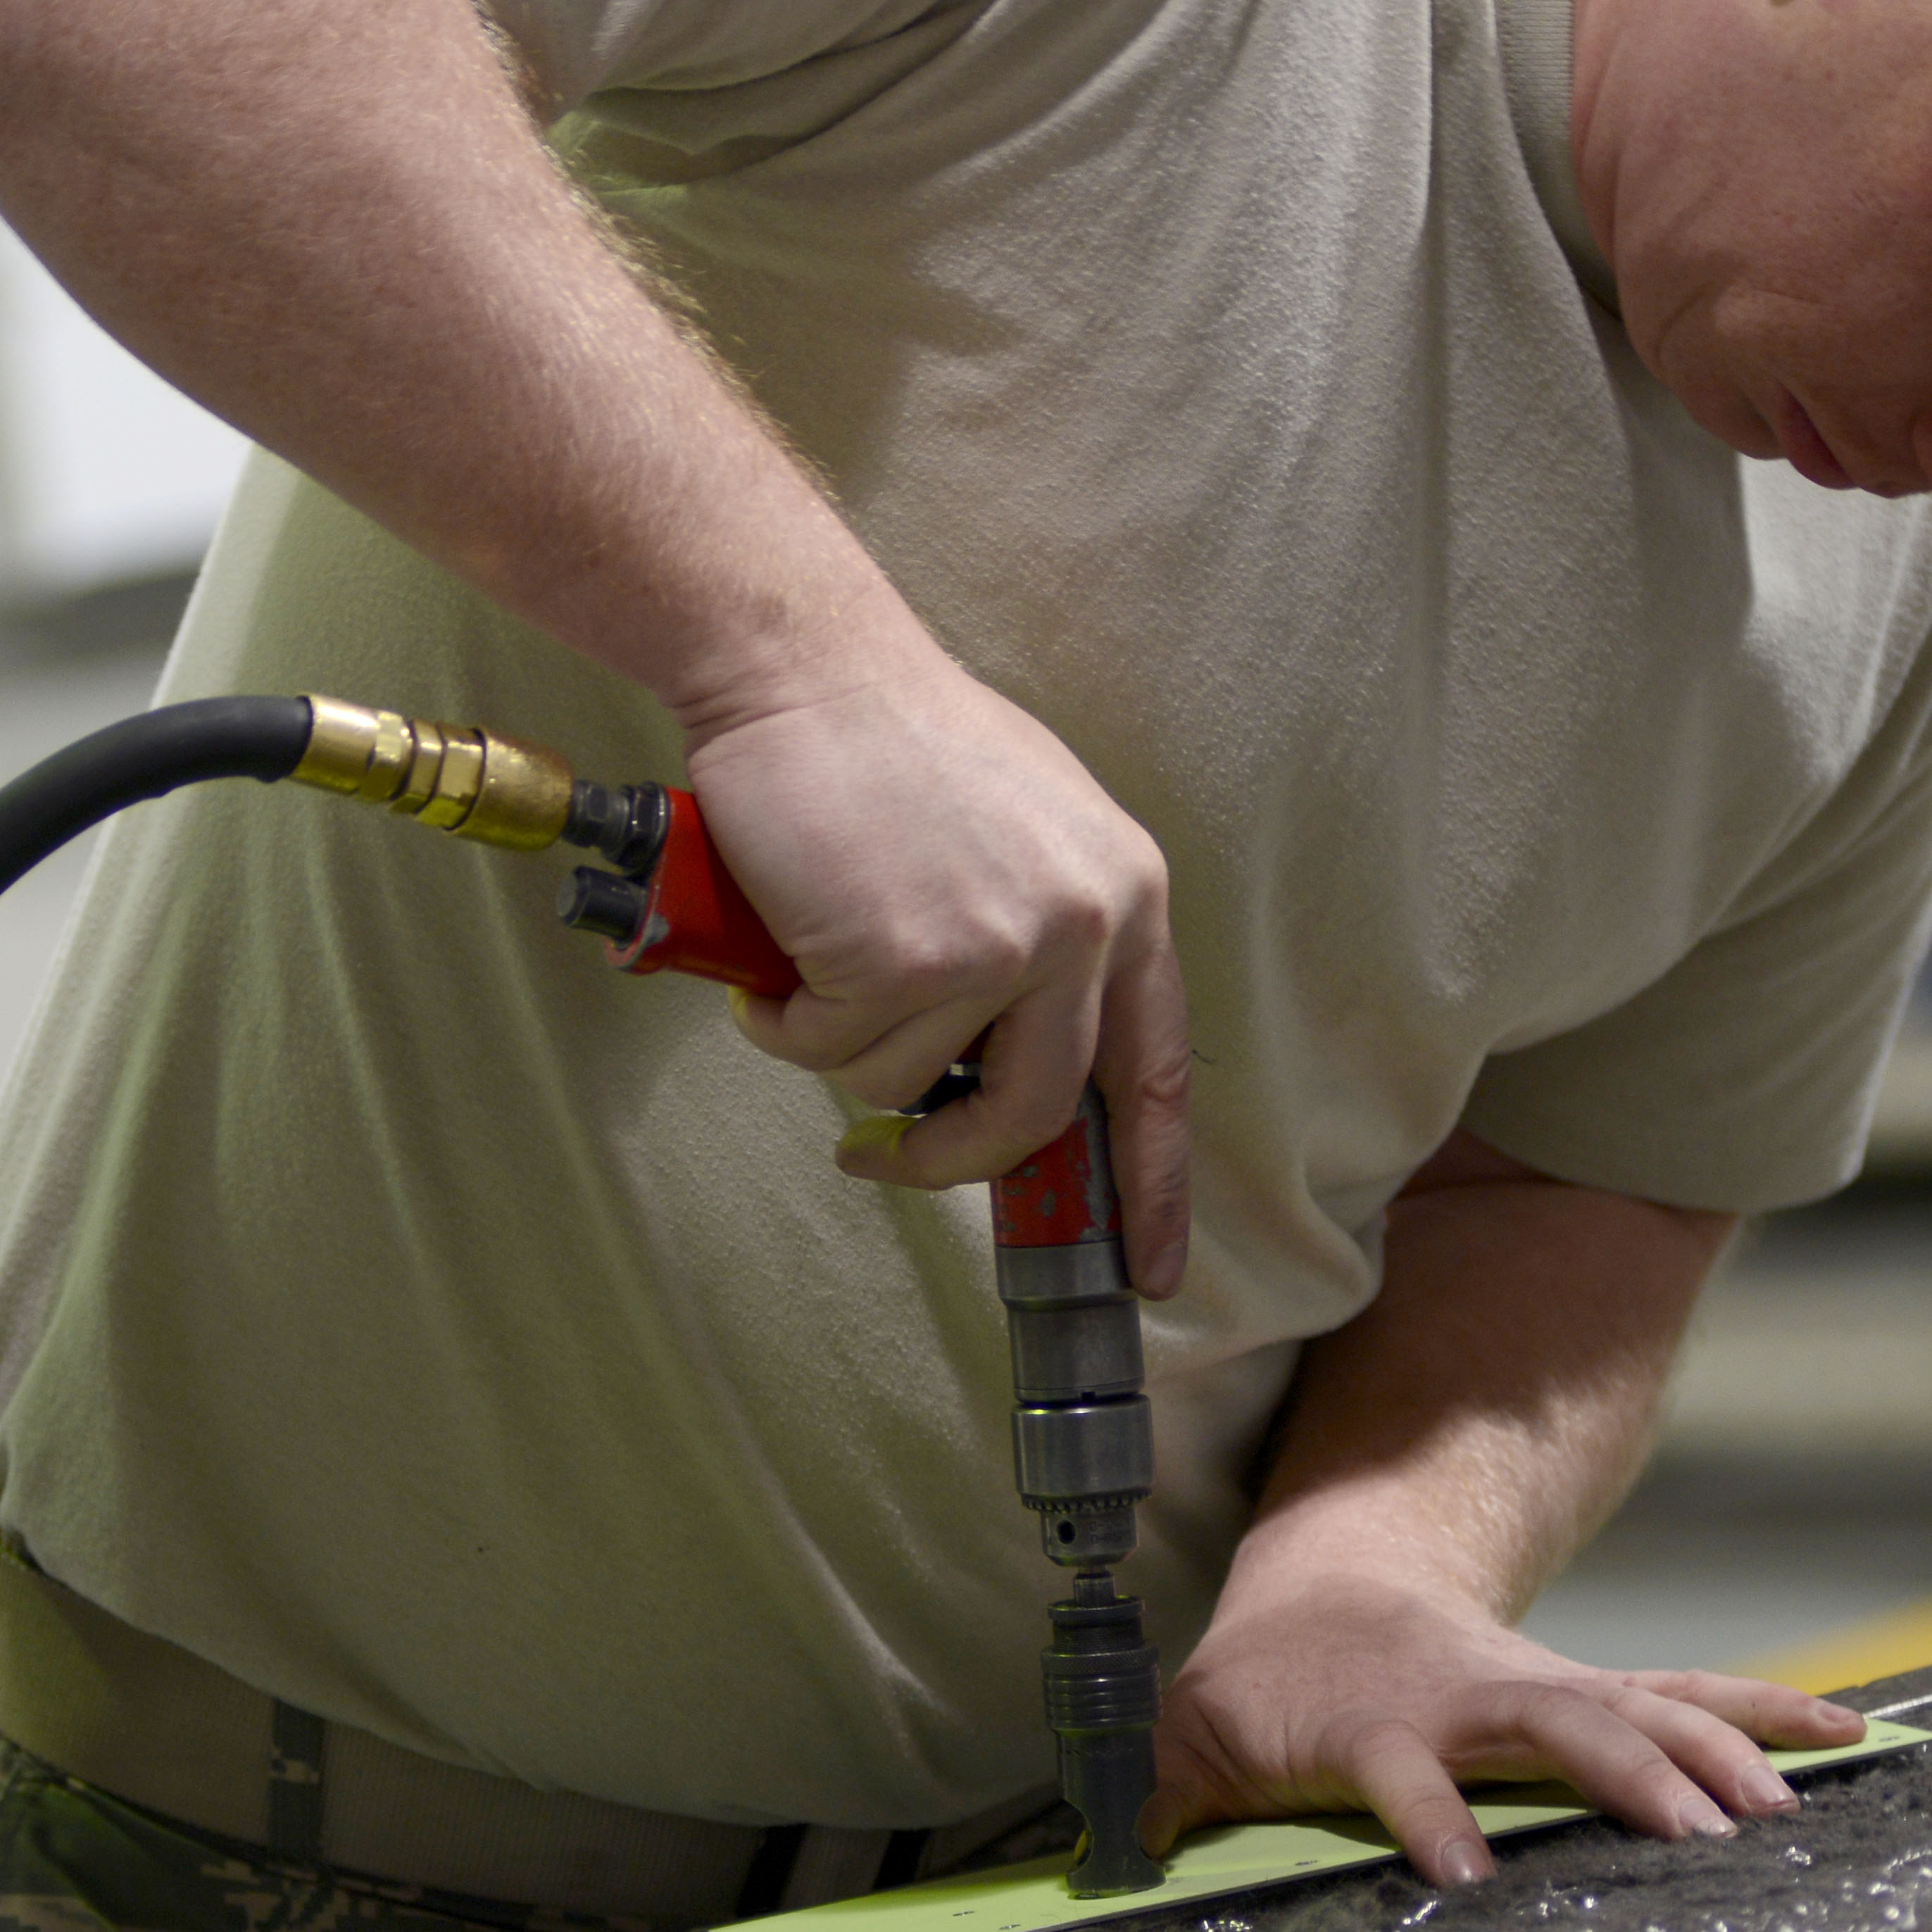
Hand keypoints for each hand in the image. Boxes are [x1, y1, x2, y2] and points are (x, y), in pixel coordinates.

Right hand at [681, 639, 1190, 1293]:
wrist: (805, 667)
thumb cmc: (895, 744)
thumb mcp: (1025, 830)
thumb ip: (1048, 940)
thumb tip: (1022, 1066)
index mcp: (1128, 897)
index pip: (1153, 1072)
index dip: (1154, 1183)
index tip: (1149, 1264)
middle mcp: (1082, 926)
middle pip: (1032, 1114)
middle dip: (950, 1160)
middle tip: (889, 1161)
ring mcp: (996, 947)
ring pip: (906, 1087)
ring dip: (839, 1047)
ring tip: (810, 964)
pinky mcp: (904, 959)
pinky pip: (830, 1053)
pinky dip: (786, 1020)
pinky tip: (777, 949)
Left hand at [1133, 1566, 1866, 1889]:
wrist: (1327, 1590)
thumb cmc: (1261, 1688)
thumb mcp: (1187, 1737)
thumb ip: (1150, 1795)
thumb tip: (1100, 1857)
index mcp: (1376, 1721)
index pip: (1401, 1770)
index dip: (1427, 1818)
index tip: (1461, 1875)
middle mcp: (1477, 1697)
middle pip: (1558, 1727)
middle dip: (1627, 1775)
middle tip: (1698, 1838)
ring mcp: (1546, 1687)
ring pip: (1644, 1706)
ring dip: (1720, 1750)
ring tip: (1793, 1805)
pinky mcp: (1592, 1693)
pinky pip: (1692, 1696)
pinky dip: (1770, 1713)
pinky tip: (1850, 1736)